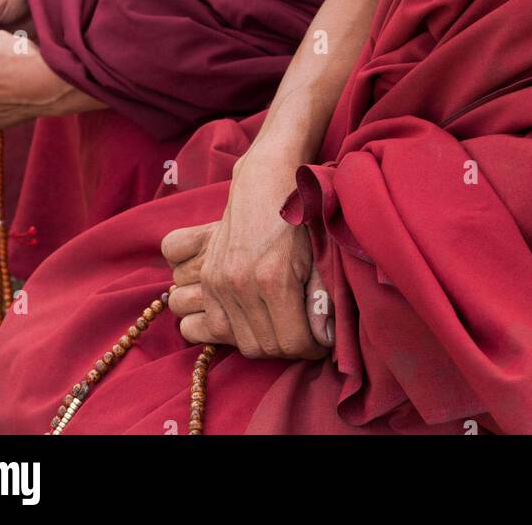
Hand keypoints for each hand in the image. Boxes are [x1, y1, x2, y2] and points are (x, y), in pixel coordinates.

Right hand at [165, 151, 333, 358]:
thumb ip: (321, 302)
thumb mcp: (319, 257)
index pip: (291, 343)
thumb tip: (323, 340)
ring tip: (281, 326)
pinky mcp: (209, 279)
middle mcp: (241, 284)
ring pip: (242, 342)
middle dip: (289, 346)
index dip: (311, 347)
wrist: (265, 184)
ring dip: (264, 341)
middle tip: (303, 333)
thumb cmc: (299, 218)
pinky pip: (218, 326)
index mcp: (273, 279)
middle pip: (266, 348)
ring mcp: (219, 282)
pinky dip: (237, 330)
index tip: (320, 340)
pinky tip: (256, 318)